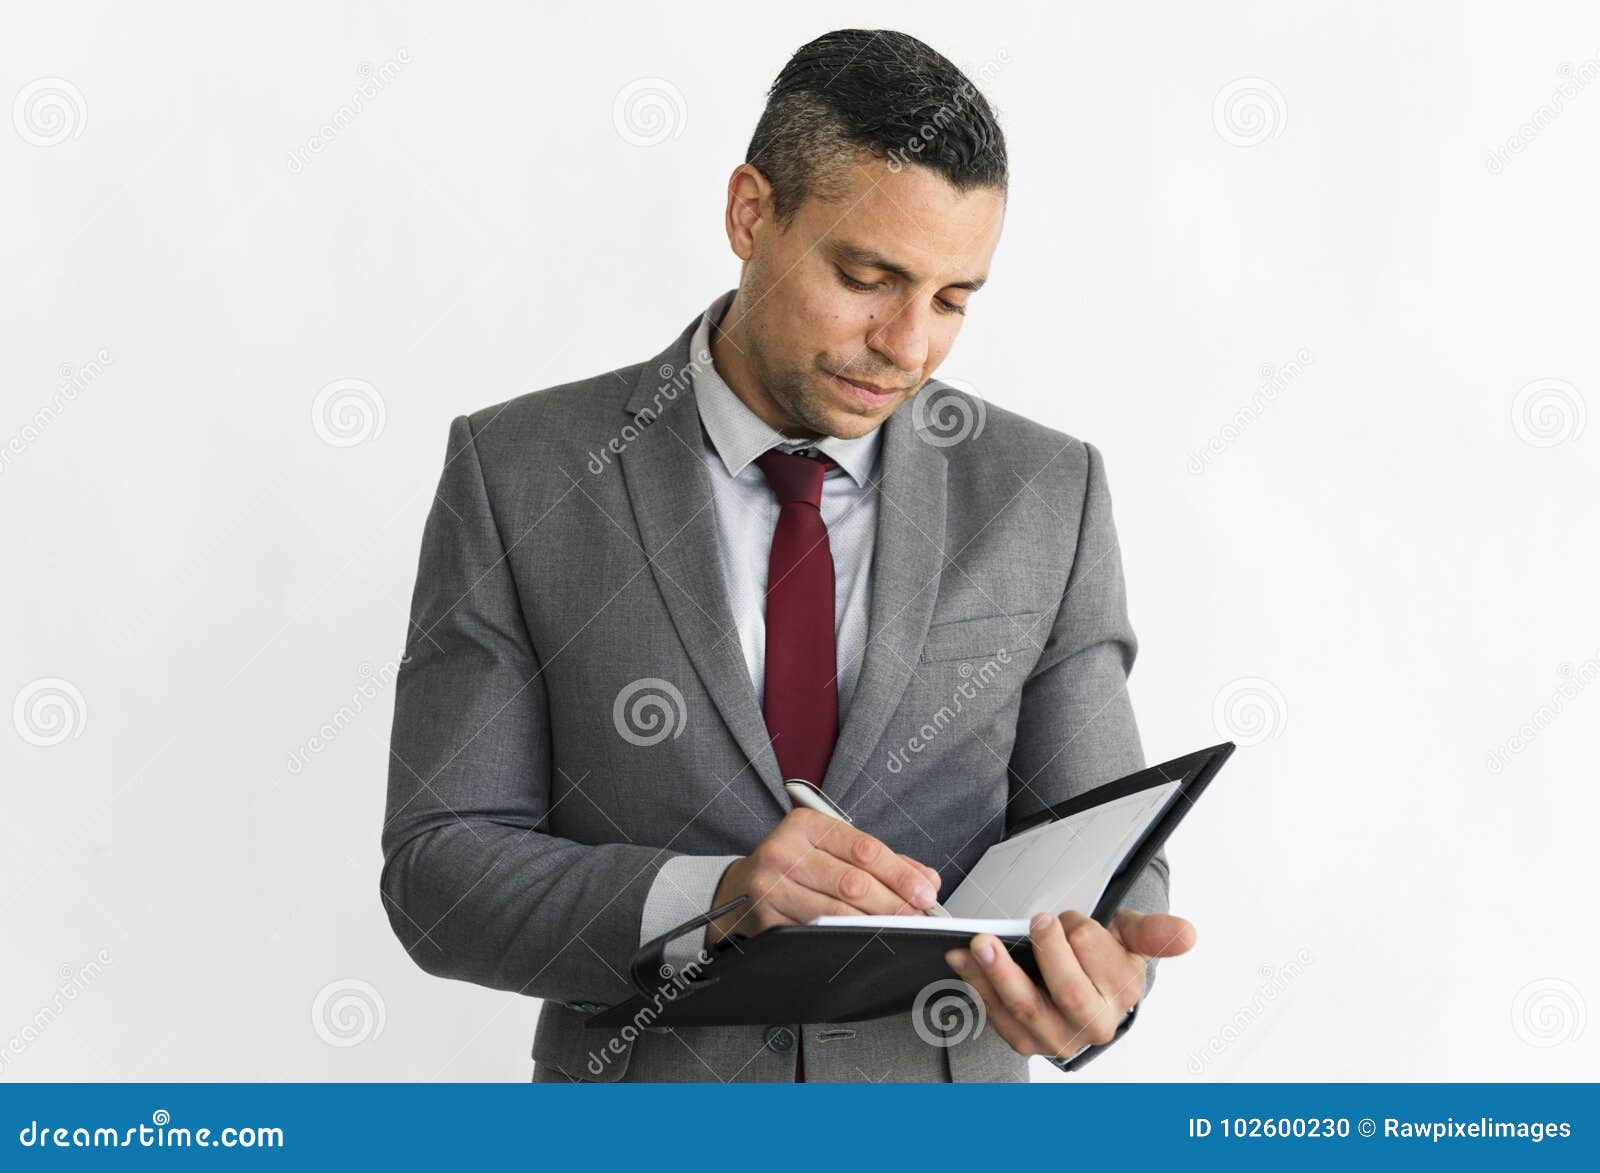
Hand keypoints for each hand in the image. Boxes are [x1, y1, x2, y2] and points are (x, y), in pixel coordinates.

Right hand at [706, 810, 941, 943]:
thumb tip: (925, 879)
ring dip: (875, 924)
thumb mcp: (832, 849)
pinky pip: (817, 931)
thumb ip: (881, 860)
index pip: (864, 849)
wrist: (741, 889)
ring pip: (837, 911)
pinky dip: (847, 939)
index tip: (925, 892)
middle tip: (917, 916)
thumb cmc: (795, 865)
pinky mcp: (767, 918)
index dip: (900, 873)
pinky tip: (866, 940)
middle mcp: (784, 851)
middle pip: (853, 882)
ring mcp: (771, 886)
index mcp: (805, 825)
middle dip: (893, 903)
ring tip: (899, 929)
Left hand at [943, 908, 1195, 1060]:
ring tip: (977, 945)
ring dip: (996, 974)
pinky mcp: (1022, 1038)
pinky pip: (996, 1015)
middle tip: (1030, 923)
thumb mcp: (1132, 939)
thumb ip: (1154, 933)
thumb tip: (1188, 934)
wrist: (1089, 995)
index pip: (1096, 960)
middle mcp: (1090, 1025)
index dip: (1077, 933)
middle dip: (1044, 955)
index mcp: (1120, 996)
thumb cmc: (1107, 961)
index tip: (1061, 917)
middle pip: (1066, 993)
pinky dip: (975, 985)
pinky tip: (960, 960)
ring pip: (1024, 1009)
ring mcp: (1053, 1036)